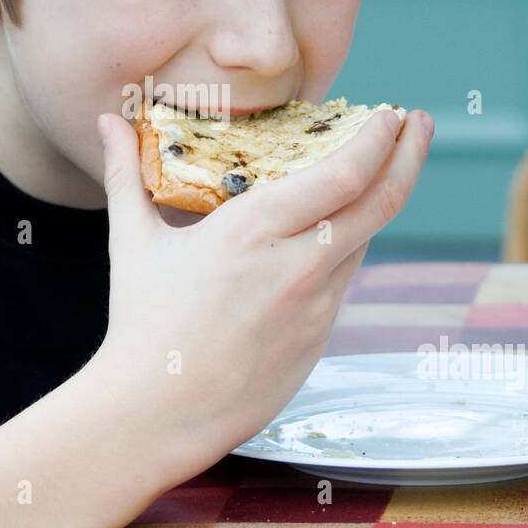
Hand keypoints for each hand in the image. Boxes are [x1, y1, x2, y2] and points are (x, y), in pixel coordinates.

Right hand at [86, 106, 434, 461]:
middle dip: (409, 154)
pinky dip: (344, 246)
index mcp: (253, 231)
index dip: (378, 140)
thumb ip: (124, 174)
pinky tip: (331, 233)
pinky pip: (342, 280)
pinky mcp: (318, 339)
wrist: (157, 414)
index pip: (344, 175)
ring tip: (374, 170)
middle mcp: (297, 265)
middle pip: (382, 202)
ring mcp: (315, 307)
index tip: (392, 114)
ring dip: (375, 201)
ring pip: (363, 240)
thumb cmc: (142, 325)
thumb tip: (108, 121)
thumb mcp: (132, 242)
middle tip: (420, 123)